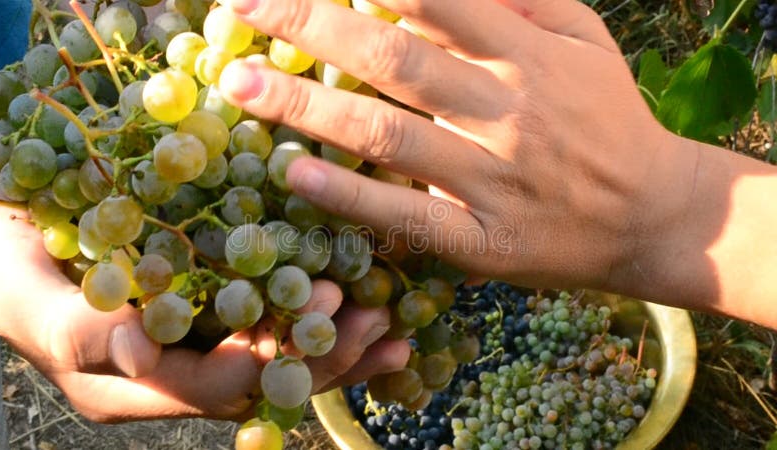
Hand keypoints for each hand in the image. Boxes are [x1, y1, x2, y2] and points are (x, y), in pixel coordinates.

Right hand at [0, 192, 407, 422]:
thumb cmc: (0, 259)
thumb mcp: (24, 292)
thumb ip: (79, 329)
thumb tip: (144, 350)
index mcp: (130, 384)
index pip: (217, 384)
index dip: (275, 353)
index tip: (328, 303)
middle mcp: (171, 371)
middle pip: (262, 377)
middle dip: (326, 353)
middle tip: (384, 319)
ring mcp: (191, 340)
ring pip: (274, 353)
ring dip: (336, 339)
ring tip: (396, 320)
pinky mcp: (204, 305)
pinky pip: (268, 318)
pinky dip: (316, 309)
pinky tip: (364, 293)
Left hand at [217, 0, 678, 289]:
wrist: (652, 214)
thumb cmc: (607, 117)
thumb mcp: (584, 38)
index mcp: (527, 54)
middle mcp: (506, 111)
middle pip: (394, 59)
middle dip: (311, 25)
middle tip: (241, 5)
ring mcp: (492, 179)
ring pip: (387, 135)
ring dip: (305, 107)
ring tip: (239, 84)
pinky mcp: (483, 240)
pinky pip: (406, 216)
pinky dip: (347, 194)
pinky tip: (292, 172)